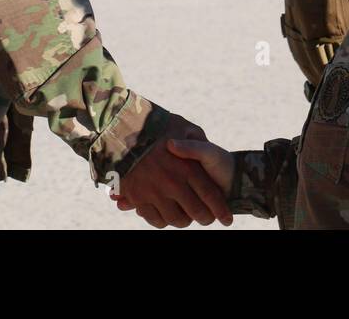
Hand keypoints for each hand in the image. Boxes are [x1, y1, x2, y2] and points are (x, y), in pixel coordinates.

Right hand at [108, 114, 231, 228]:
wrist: (121, 131)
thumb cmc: (156, 126)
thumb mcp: (183, 126)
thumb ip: (197, 140)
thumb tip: (205, 148)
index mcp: (187, 167)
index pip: (211, 196)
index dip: (221, 211)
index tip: (227, 219)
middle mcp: (173, 183)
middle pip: (196, 213)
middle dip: (205, 218)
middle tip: (207, 218)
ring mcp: (155, 192)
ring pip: (176, 220)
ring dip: (184, 220)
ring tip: (187, 216)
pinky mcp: (138, 198)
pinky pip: (155, 219)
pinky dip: (163, 221)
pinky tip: (168, 215)